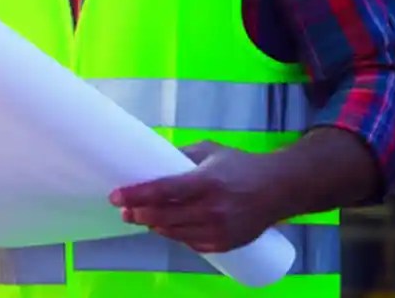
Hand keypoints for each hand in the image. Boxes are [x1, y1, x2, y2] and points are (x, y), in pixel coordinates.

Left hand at [108, 141, 287, 253]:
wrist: (279, 189)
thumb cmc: (241, 165)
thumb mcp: (210, 150)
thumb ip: (181, 154)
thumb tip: (151, 157)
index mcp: (206, 182)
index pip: (163, 191)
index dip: (135, 195)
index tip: (115, 196)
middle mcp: (211, 209)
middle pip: (163, 217)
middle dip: (138, 213)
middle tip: (124, 209)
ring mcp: (219, 230)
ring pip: (174, 233)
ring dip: (153, 226)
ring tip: (139, 217)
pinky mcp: (225, 244)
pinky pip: (190, 244)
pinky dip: (175, 236)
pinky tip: (165, 228)